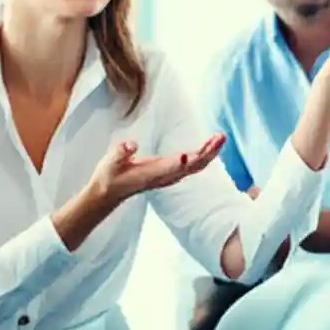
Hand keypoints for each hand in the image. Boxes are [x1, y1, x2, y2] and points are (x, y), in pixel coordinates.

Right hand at [88, 133, 224, 204]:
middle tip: (220, 137)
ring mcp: (169, 176)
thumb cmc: (109, 176)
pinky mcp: (170, 173)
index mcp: (150, 174)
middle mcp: (164, 176)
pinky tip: (212, 145)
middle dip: (207, 153)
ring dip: (210, 152)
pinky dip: (204, 154)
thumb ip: (120, 153)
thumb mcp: (109, 163)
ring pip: (195, 166)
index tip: (189, 154)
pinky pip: (193, 165)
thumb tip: (130, 144)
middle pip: (191, 166)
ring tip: (220, 137)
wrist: (110, 193)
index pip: (169, 169)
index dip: (180, 163)